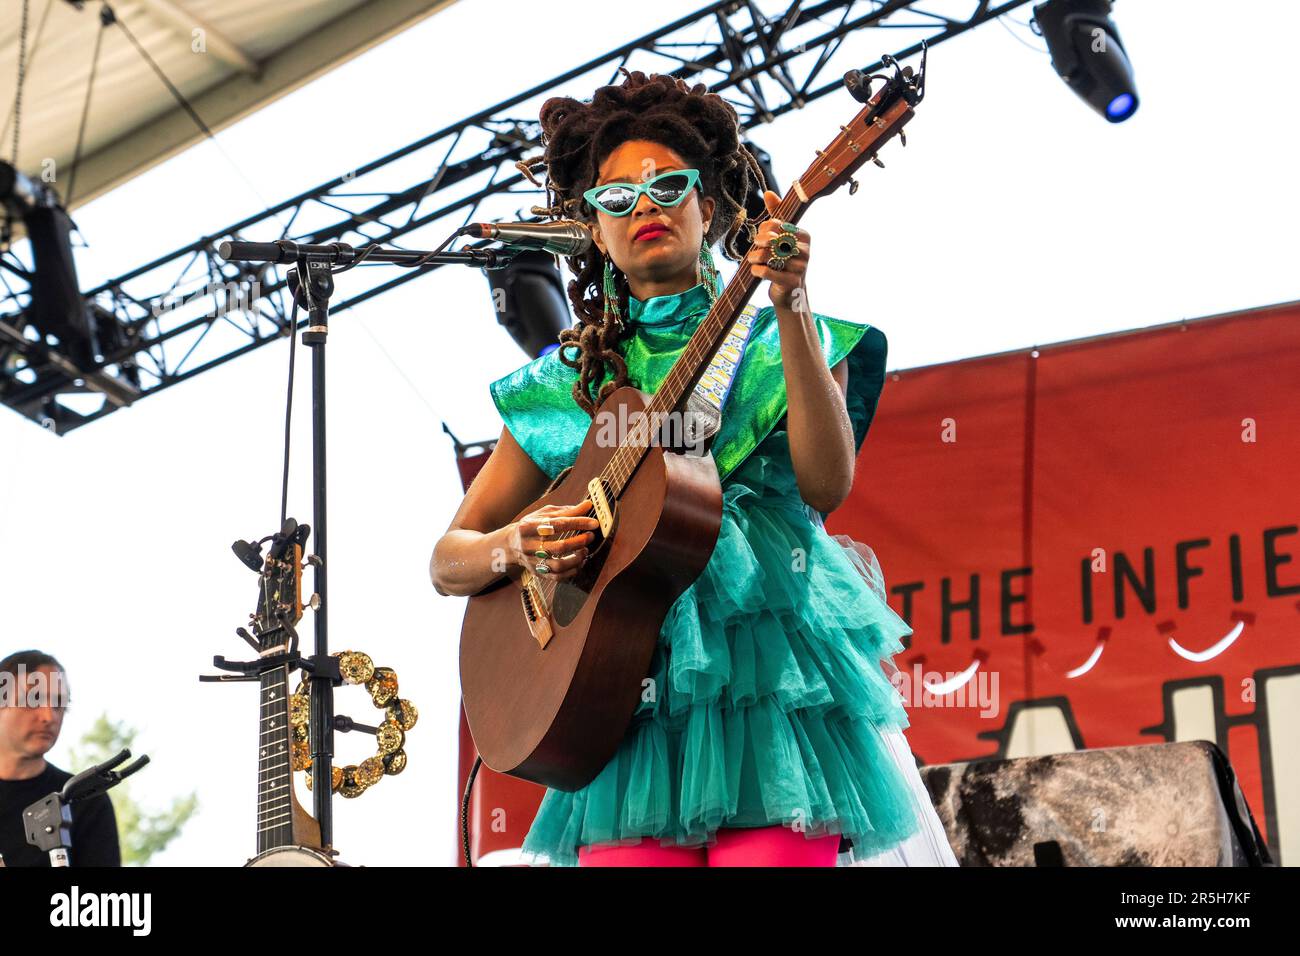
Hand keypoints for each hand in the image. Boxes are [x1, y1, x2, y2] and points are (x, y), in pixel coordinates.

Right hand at [506, 502, 598, 579]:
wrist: (511, 545)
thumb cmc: (531, 527)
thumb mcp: (544, 514)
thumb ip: (566, 511)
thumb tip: (588, 505)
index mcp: (529, 526)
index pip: (557, 524)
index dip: (578, 523)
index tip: (594, 523)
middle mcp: (529, 545)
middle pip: (558, 547)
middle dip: (579, 541)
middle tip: (591, 536)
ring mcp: (533, 561)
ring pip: (558, 565)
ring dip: (577, 559)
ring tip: (585, 550)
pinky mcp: (538, 572)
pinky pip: (558, 577)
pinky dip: (572, 571)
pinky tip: (579, 562)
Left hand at [745, 189, 809, 312]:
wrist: (791, 292)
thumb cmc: (784, 260)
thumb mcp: (781, 237)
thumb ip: (776, 215)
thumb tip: (768, 193)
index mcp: (803, 236)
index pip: (777, 224)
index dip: (764, 229)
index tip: (760, 236)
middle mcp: (805, 251)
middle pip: (773, 239)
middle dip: (759, 242)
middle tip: (754, 247)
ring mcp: (800, 267)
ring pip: (769, 256)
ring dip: (754, 257)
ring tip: (752, 259)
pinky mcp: (792, 282)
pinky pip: (767, 272)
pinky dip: (756, 270)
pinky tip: (755, 270)